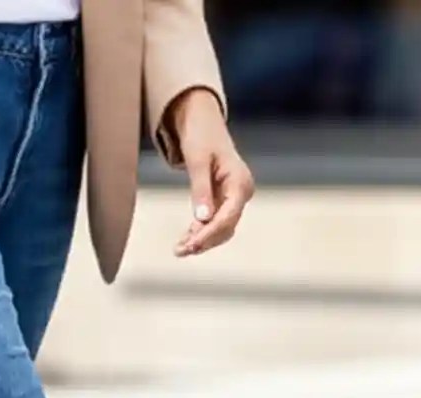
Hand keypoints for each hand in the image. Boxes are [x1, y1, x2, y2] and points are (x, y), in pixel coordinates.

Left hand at [168, 89, 255, 257]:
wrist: (202, 123)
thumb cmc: (201, 136)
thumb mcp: (198, 161)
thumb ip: (201, 189)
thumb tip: (202, 219)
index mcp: (240, 182)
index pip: (229, 216)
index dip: (210, 233)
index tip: (192, 245)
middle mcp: (241, 192)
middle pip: (226, 226)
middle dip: (204, 240)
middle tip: (180, 251)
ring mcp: (233, 197)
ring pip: (220, 228)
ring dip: (201, 240)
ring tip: (179, 249)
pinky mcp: (223, 199)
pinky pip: (214, 221)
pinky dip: (200, 231)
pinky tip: (184, 239)